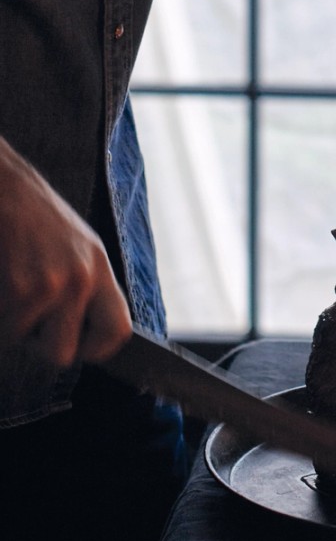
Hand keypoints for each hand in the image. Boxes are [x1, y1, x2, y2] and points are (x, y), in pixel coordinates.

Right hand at [0, 137, 131, 366]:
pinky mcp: (22, 289)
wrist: (7, 186)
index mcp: (100, 269)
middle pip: (64, 354)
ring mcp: (53, 284)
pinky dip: (0, 313)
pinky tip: (4, 280)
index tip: (77, 345)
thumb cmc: (35, 220)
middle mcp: (83, 279)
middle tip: (30, 316)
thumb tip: (85, 338)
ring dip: (15, 325)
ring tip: (15, 286)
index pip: (118, 333)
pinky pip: (6, 329)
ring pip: (27, 343)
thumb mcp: (77, 249)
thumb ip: (86, 290)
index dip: (95, 350)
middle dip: (41, 344)